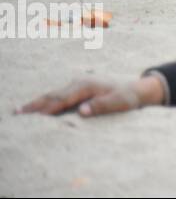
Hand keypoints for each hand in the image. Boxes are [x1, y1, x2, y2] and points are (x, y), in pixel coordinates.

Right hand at [19, 75, 164, 117]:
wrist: (136, 89)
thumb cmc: (128, 97)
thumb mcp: (119, 102)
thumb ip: (102, 106)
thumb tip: (82, 111)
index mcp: (86, 86)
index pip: (60, 99)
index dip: (44, 108)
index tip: (28, 115)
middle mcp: (78, 83)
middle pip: (52, 95)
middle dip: (33, 105)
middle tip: (15, 113)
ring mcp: (77, 85)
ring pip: (53, 95)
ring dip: (37, 104)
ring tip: (19, 112)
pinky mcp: (78, 90)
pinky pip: (58, 97)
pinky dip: (45, 103)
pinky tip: (35, 111)